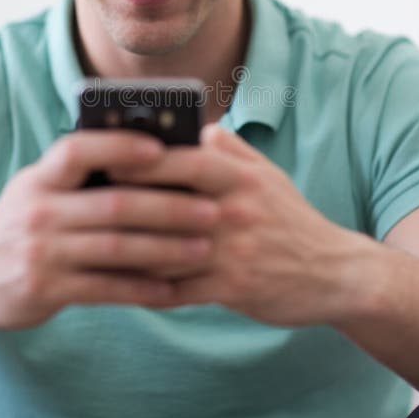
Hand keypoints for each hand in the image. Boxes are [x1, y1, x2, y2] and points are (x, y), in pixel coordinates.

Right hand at [0, 130, 218, 329]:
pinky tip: (172, 287)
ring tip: (203, 248)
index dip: (118, 147)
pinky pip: (104, 288)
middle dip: (168, 207)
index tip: (162, 149)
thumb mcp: (40, 191)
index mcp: (40, 178)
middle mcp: (38, 211)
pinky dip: (141, 287)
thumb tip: (153, 154)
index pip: (76, 151)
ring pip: (116, 248)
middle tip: (212, 210)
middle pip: (113, 204)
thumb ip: (83, 177)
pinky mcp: (45, 290)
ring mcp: (40, 252)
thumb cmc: (26, 225)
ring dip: (166, 248)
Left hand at [112, 124, 373, 326]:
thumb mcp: (270, 177)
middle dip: (124, 203)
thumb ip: (232, 151)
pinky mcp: (235, 288)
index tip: (107, 155)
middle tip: (83, 202)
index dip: (146, 158)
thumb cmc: (293, 220)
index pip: (188, 160)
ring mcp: (235, 251)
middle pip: (169, 205)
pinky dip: (147, 288)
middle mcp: (237, 211)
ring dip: (127, 250)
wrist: (335, 274)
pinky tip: (119, 286)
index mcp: (242, 178)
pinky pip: (180, 289)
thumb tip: (199, 128)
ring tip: (89, 246)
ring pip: (167, 250)